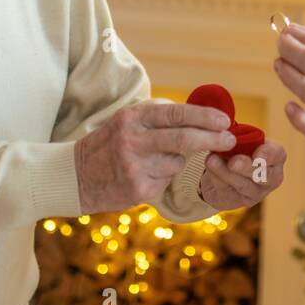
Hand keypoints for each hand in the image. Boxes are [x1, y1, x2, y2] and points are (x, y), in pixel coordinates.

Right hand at [75, 101, 235, 213]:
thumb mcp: (127, 122)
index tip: (224, 120)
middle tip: (229, 139)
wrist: (76, 176)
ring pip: (177, 162)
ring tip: (151, 160)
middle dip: (212, 138)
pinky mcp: (139, 190)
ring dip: (176, 161)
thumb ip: (159, 119)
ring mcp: (135, 167)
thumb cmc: (110, 144)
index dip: (204, 116)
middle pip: (184, 139)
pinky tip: (143, 175)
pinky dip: (163, 177)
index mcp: (132, 118)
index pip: (176, 114)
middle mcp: (132, 141)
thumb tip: (202, 118)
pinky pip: (166, 181)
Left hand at [200, 141, 286, 210]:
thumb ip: (237, 136)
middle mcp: (271, 176)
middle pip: (264, 175)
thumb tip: (225, 131)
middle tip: (233, 162)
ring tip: (212, 160)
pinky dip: (216, 178)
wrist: (223, 170)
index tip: (256, 155)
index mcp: (276, 156)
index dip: (268, 155)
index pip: (278, 154)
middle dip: (247, 168)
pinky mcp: (240, 202)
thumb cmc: (237, 148)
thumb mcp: (239, 138)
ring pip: (243, 185)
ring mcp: (257, 192)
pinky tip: (209, 167)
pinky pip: (228, 191)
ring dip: (225, 172)